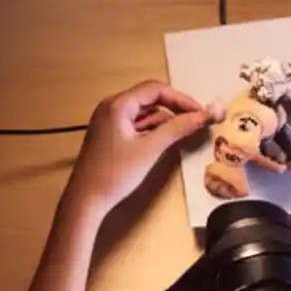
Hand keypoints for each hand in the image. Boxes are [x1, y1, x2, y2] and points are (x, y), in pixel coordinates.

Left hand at [66, 80, 215, 216]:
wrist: (85, 200)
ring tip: (187, 130)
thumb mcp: (150, 150)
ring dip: (165, 119)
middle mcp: (111, 106)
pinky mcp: (110, 134)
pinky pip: (135, 123)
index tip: (201, 112)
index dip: (181, 99)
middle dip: (175, 108)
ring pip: (143, 112)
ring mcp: (109, 120)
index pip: (156, 90)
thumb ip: (177, 129)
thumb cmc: (115, 174)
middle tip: (197, 120)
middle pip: (149, 98)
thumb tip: (204, 115)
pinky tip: (166, 138)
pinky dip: (152, 128)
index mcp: (118, 105)